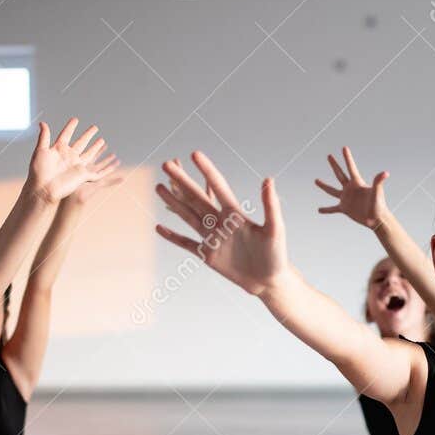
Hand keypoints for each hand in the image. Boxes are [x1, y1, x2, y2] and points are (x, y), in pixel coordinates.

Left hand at [26, 118, 114, 202]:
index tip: (75, 119)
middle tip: (95, 127)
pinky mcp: (84, 176)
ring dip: (96, 147)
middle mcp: (69, 156)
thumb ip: (44, 137)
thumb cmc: (39, 172)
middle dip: (88, 135)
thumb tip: (42, 122)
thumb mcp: (41, 151)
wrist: (44, 189)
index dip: (71, 127)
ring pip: (90, 154)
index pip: (66, 134)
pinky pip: (99, 173)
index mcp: (59, 149)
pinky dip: (107, 169)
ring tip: (102, 140)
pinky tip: (114, 165)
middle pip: (81, 142)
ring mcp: (77, 166)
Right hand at [156, 152, 289, 296]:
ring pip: (188, 216)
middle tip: (166, 164)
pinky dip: (173, 237)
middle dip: (181, 181)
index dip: (206, 170)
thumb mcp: (275, 229)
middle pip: (196, 197)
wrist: (269, 281)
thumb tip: (269, 178)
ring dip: (173, 202)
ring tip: (158, 187)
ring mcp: (212, 238)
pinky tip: (158, 228)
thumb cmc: (276, 255)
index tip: (194, 153)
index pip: (218, 186)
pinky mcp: (207, 255)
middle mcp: (221, 222)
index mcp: (235, 213)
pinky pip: (186, 244)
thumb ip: (270, 205)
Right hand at [315, 147, 387, 229]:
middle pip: (339, 174)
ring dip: (324, 185)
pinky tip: (319, 210)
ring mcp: (346, 198)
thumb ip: (378, 182)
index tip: (344, 147)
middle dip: (334, 165)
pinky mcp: (344, 209)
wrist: (376, 219)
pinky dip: (326, 209)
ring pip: (332, 190)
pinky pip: (333, 208)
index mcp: (357, 183)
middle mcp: (350, 189)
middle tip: (329, 155)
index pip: (350, 168)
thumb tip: (385, 173)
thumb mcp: (377, 192)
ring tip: (315, 180)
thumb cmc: (379, 205)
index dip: (347, 158)